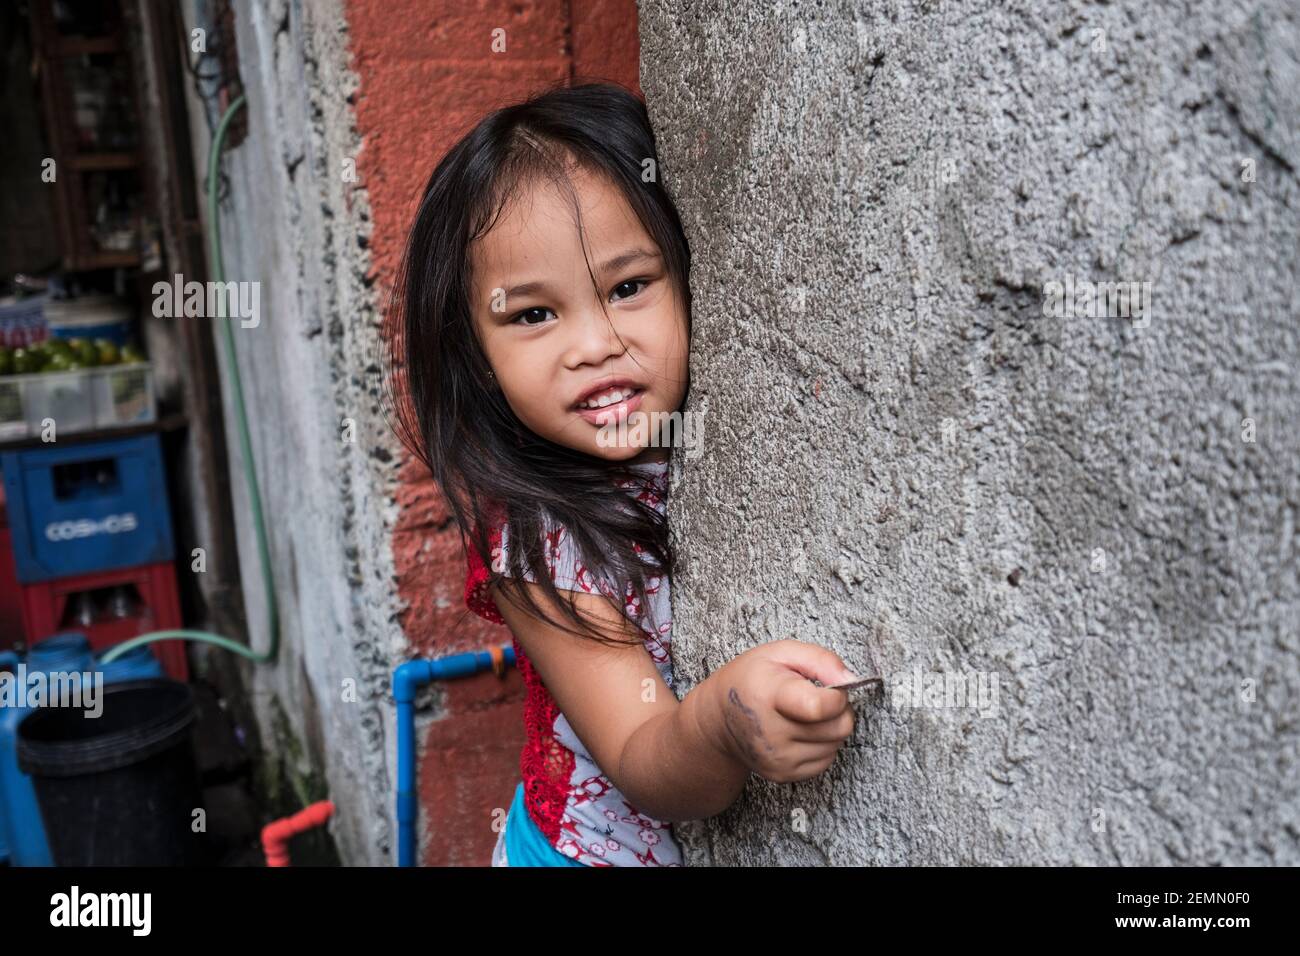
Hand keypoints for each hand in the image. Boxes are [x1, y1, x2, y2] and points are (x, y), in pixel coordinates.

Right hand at [699, 639, 858, 783]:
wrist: (718, 719)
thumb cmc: (750, 680)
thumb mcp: (781, 652)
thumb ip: (820, 659)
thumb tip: (851, 680)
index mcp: (769, 695)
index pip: (820, 707)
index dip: (838, 695)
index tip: (830, 688)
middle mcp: (771, 733)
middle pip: (838, 728)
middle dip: (839, 710)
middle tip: (820, 697)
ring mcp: (777, 758)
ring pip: (836, 745)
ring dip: (830, 728)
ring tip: (806, 714)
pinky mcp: (782, 775)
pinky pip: (826, 760)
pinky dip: (822, 744)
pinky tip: (802, 731)